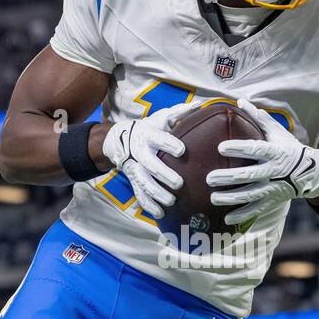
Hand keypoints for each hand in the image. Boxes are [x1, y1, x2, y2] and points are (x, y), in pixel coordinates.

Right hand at [102, 103, 193, 219]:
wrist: (118, 140)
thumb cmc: (149, 128)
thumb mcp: (160, 118)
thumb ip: (179, 113)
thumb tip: (199, 105)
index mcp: (148, 135)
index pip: (158, 139)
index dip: (168, 144)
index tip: (181, 151)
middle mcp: (140, 153)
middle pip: (151, 165)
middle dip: (164, 175)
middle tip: (179, 184)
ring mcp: (135, 169)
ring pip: (144, 183)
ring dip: (157, 193)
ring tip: (171, 202)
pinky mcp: (134, 181)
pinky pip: (139, 194)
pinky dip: (149, 205)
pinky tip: (160, 214)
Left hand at [206, 98, 318, 224]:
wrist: (310, 172)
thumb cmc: (288, 148)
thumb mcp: (277, 132)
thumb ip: (258, 118)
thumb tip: (240, 101)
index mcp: (274, 152)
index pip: (254, 150)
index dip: (238, 149)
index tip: (220, 147)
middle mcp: (273, 171)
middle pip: (248, 176)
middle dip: (228, 178)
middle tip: (209, 178)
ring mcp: (273, 188)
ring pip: (250, 195)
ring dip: (231, 198)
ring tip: (213, 198)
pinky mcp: (272, 200)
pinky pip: (256, 210)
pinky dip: (242, 215)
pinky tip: (226, 218)